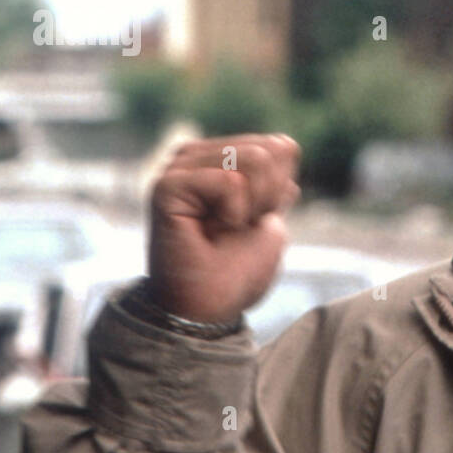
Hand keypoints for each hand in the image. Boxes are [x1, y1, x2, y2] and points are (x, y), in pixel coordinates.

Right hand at [147, 133, 301, 322]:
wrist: (208, 308)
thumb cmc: (236, 270)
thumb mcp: (270, 218)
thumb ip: (277, 181)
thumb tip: (285, 145)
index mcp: (218, 160)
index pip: (280, 147)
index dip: (279, 190)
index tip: (252, 221)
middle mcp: (195, 157)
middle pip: (269, 150)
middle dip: (268, 197)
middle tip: (236, 227)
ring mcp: (179, 168)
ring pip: (254, 160)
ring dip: (251, 206)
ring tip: (222, 229)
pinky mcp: (167, 185)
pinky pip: (230, 181)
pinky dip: (234, 213)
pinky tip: (209, 231)